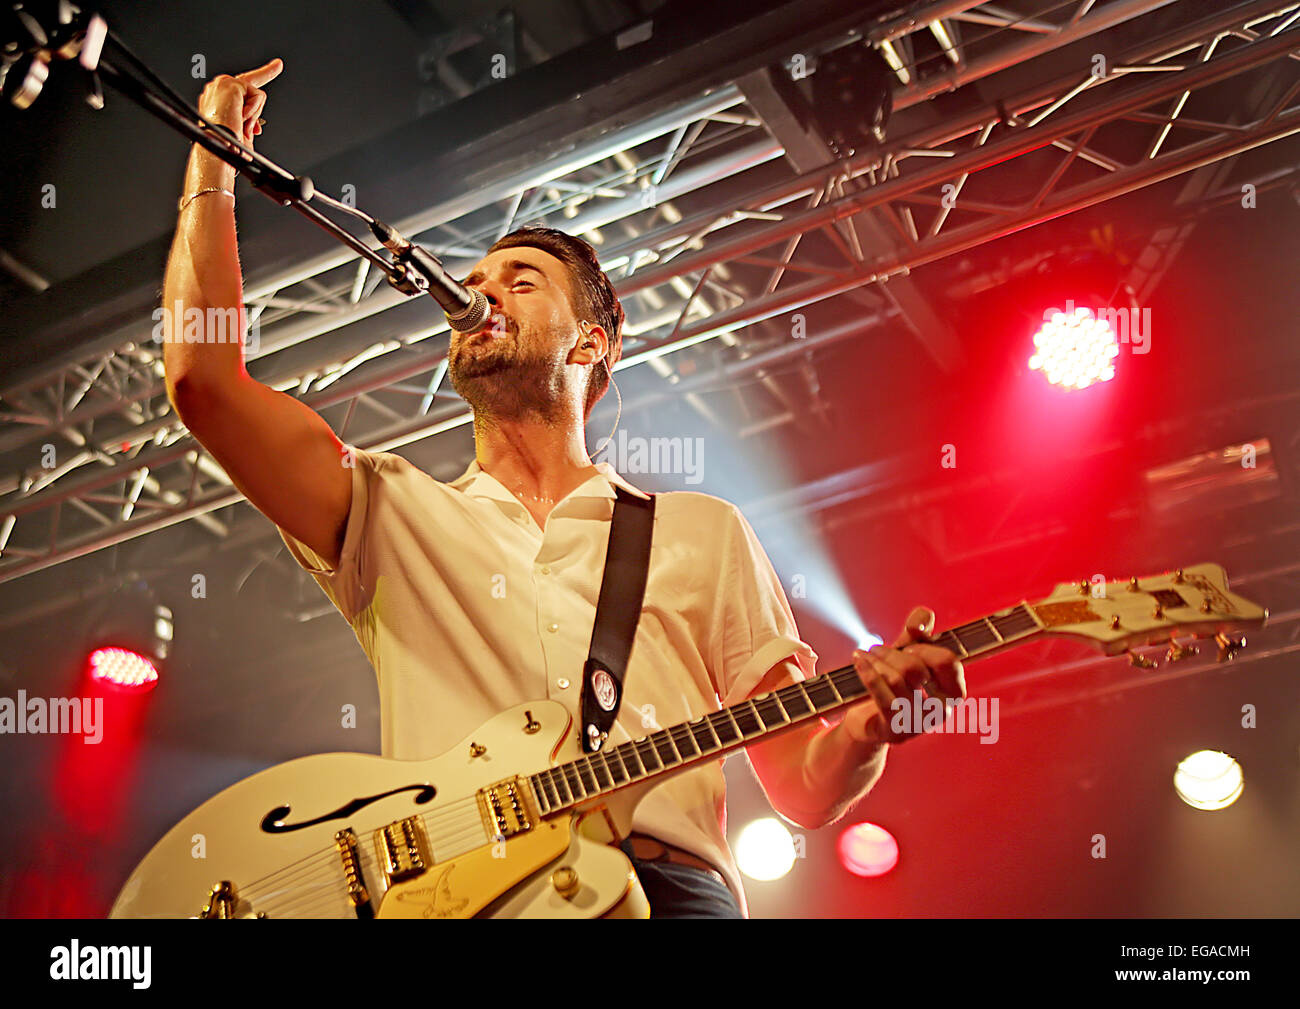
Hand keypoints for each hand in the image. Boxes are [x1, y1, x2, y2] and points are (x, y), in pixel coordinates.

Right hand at [198, 58, 282, 147]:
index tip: (278, 64)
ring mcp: (222, 84)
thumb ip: (247, 122)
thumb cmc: (225, 145)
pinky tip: (239, 117)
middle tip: (245, 126)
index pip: (242, 85)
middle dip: (255, 110)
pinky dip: (253, 111)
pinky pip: (257, 95)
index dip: (264, 73)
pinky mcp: (230, 84)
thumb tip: (256, 126)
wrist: (218, 147)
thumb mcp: (240, 133)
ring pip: (256, 94)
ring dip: (253, 114)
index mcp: (217, 99)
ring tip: (239, 124)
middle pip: (253, 89)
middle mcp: (216, 89)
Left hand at [843, 606, 965, 747]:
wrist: (867, 721)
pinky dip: (868, 674)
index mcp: (952, 691)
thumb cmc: (892, 685)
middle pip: (915, 667)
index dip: (924, 648)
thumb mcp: (907, 654)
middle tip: (877, 651)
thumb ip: (919, 632)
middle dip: (891, 653)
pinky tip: (858, 662)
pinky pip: (882, 696)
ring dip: (875, 661)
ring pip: (896, 679)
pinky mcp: (896, 732)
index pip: (948, 661)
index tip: (908, 646)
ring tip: (864, 656)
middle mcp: (941, 712)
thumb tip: (922, 619)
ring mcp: (919, 724)